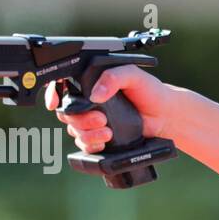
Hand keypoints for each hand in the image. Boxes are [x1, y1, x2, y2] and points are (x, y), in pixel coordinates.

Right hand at [44, 64, 175, 153]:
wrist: (166, 116)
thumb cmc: (151, 92)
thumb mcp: (133, 75)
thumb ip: (113, 77)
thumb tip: (95, 95)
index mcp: (92, 82)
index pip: (62, 85)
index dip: (52, 93)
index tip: (54, 103)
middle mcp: (89, 101)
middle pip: (67, 111)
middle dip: (79, 118)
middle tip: (101, 118)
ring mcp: (93, 120)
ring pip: (74, 129)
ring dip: (87, 133)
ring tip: (108, 131)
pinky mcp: (100, 136)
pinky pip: (84, 144)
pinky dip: (91, 144)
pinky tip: (104, 142)